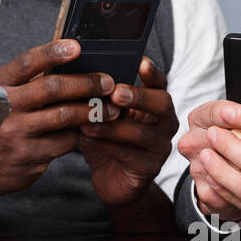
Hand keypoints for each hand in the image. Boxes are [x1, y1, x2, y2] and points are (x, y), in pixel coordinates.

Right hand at [0, 39, 119, 213]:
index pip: (26, 63)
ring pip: (65, 116)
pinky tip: (88, 131)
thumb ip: (25, 81)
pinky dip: (80, 134)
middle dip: (86, 83)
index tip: (76, 47)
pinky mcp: (30, 157)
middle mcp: (4, 109)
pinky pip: (65, 142)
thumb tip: (64, 58)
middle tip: (107, 83)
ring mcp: (17, 134)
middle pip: (52, 88)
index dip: (52, 52)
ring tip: (109, 109)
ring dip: (92, 111)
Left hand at [78, 56, 178, 207]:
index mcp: (155, 103)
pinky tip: (86, 139)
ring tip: (87, 122)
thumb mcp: (102, 115)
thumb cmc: (106, 139)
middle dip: (139, 96)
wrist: (111, 179)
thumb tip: (76, 76)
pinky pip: (128, 154)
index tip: (141, 61)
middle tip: (116, 92)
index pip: (159, 82)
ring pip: (140, 132)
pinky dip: (105, 145)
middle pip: (161, 103)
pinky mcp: (149, 168)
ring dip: (111, 126)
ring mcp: (160, 146)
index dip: (152, 72)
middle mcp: (164, 122)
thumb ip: (97, 97)